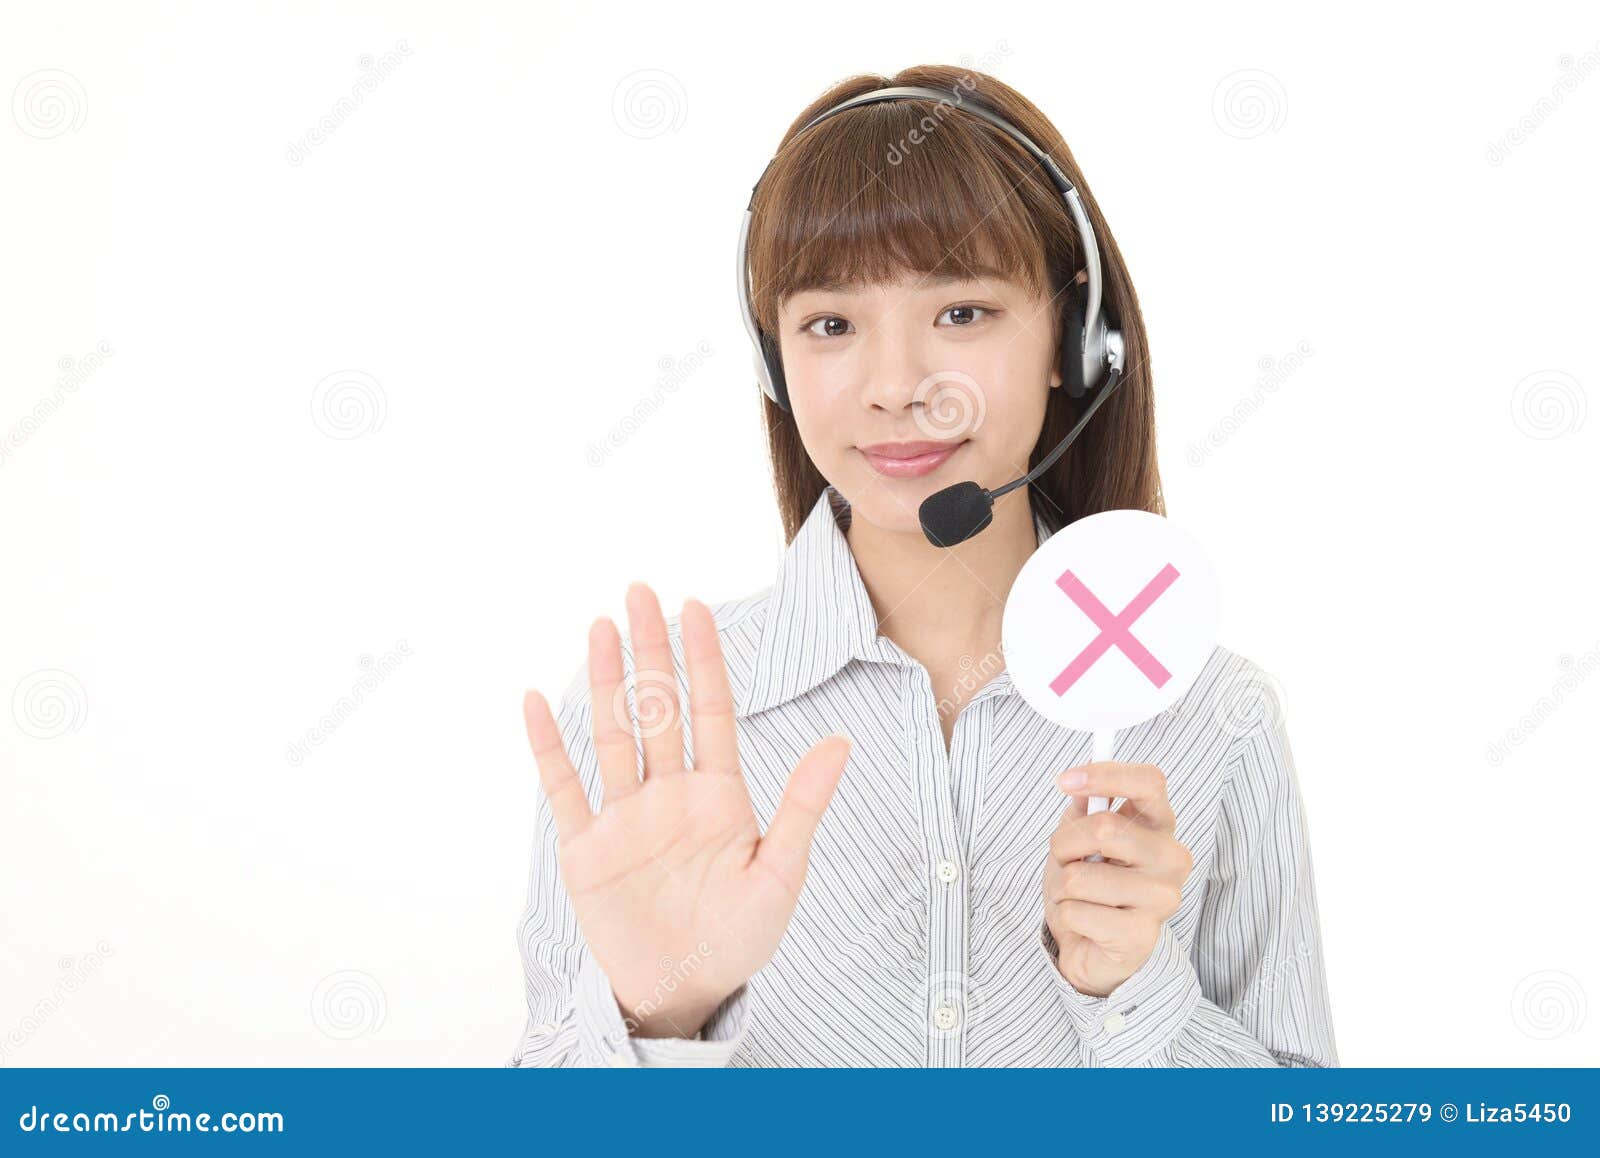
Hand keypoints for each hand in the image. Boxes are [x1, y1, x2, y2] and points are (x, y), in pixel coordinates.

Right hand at [521, 582, 851, 1038]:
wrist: (686, 992)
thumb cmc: (740, 937)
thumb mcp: (781, 873)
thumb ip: (803, 806)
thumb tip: (841, 741)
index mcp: (719, 795)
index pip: (710, 710)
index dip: (704, 658)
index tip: (697, 606)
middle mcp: (669, 794)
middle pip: (658, 707)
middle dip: (651, 649)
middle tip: (640, 591)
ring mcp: (626, 817)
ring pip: (613, 734)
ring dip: (604, 681)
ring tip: (599, 626)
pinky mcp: (587, 848)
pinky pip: (564, 789)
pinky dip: (549, 748)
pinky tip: (537, 704)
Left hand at [1043, 761, 1192, 997]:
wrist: (1092, 948)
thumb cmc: (1089, 887)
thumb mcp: (1079, 839)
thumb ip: (1083, 809)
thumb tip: (1078, 782)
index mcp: (1160, 826)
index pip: (1149, 783)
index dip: (1106, 775)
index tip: (1065, 779)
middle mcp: (1172, 858)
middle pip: (1105, 828)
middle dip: (1065, 843)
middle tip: (1065, 859)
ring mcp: (1162, 898)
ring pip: (1082, 875)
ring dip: (1063, 885)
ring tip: (1078, 897)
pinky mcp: (1141, 935)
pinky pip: (1078, 911)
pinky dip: (1066, 914)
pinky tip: (1086, 922)